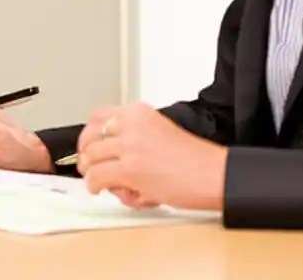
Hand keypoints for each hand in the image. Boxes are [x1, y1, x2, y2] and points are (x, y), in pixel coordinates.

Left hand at [77, 103, 226, 210]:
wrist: (214, 175)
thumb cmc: (194, 161)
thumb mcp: (159, 133)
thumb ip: (133, 137)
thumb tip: (107, 155)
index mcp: (139, 112)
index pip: (98, 117)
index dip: (89, 135)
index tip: (89, 147)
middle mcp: (132, 124)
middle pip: (90, 138)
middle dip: (87, 156)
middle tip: (90, 168)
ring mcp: (129, 145)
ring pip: (90, 159)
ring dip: (95, 174)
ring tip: (111, 184)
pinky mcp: (130, 169)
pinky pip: (96, 177)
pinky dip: (95, 186)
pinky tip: (104, 190)